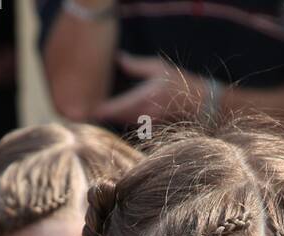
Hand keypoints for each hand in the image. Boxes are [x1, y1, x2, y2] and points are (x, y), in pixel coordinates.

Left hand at [94, 53, 208, 124]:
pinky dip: (121, 120)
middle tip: (85, 110)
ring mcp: (148, 125)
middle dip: (102, 114)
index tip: (87, 109)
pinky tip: (113, 114)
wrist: (198, 103)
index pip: (116, 107)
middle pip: (116, 118)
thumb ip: (136, 65)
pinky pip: (131, 125)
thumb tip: (118, 58)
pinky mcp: (151, 129)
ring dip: (111, 117)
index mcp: (144, 98)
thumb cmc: (178, 81)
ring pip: (123, 123)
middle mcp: (145, 115)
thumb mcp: (157, 67)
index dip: (100, 110)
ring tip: (96, 111)